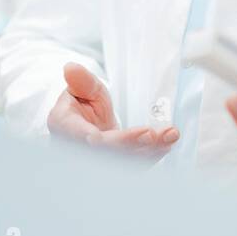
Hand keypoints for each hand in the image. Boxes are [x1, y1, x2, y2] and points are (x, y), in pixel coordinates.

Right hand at [47, 63, 178, 157]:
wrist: (88, 126)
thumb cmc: (83, 105)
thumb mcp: (82, 88)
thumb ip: (81, 80)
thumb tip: (71, 68)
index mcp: (66, 127)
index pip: (86, 139)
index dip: (111, 141)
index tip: (132, 135)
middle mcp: (79, 149)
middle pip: (109, 154)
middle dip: (135, 145)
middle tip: (158, 134)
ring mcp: (97, 162)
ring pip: (124, 162)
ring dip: (150, 150)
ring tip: (170, 135)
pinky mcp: (114, 167)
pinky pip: (134, 164)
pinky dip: (153, 154)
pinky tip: (167, 142)